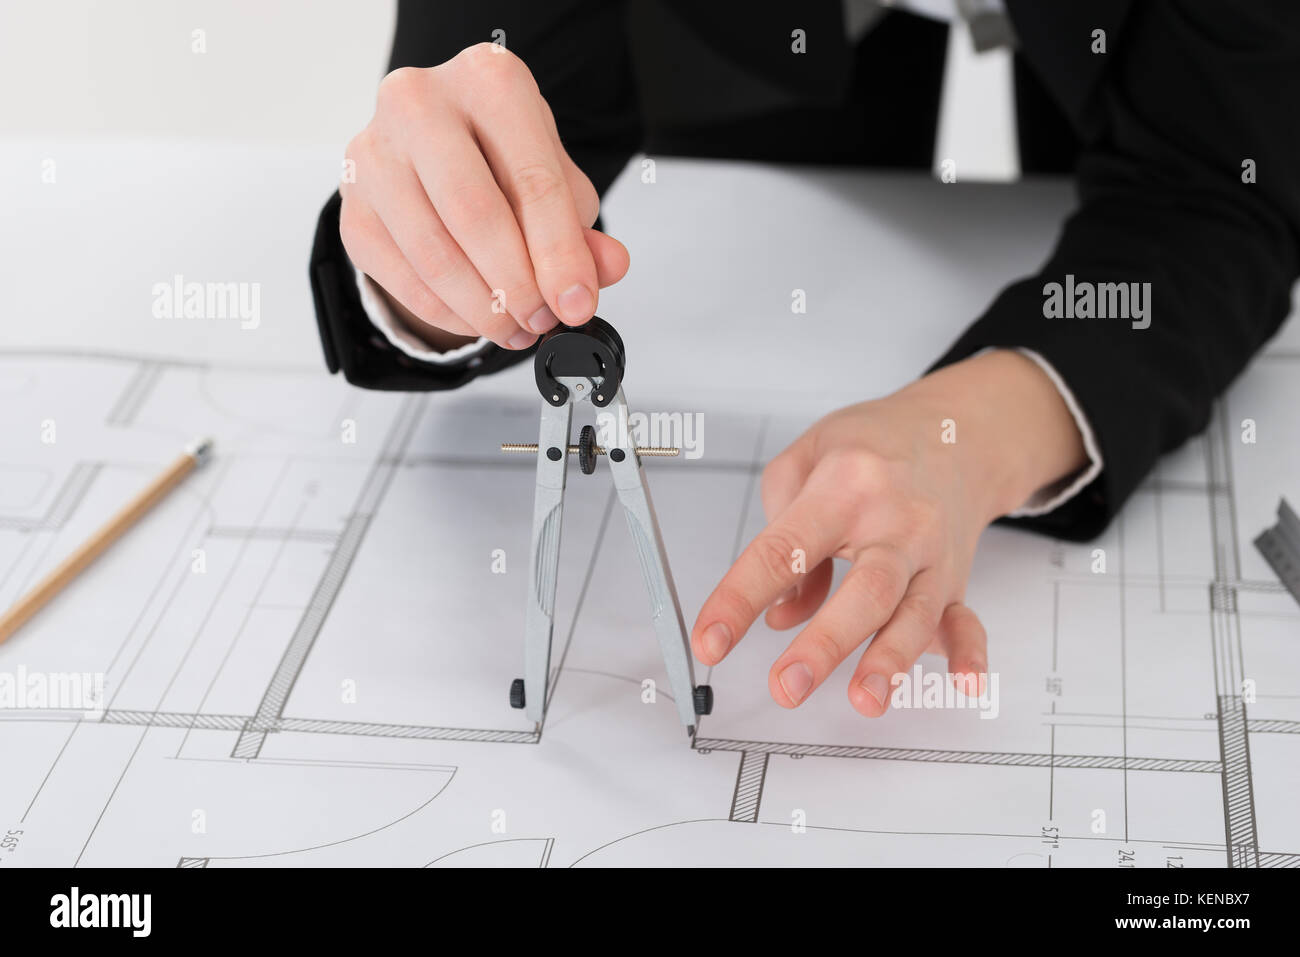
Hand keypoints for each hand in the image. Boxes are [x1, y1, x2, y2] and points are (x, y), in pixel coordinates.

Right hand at [338, 44, 629, 351]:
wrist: (434, 145)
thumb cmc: (500, 155)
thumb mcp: (555, 180)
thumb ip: (581, 227)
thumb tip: (606, 270)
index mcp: (487, 80)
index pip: (532, 179)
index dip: (560, 253)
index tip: (577, 304)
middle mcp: (420, 102)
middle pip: (475, 214)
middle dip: (517, 284)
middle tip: (542, 321)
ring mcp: (374, 153)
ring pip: (433, 253)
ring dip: (482, 308)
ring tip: (515, 328)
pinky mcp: (352, 204)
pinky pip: (401, 277)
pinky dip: (446, 312)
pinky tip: (476, 319)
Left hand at [690, 349, 1088, 715]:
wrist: (956, 430)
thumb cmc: (873, 444)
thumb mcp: (807, 459)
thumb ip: (780, 537)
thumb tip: (778, 615)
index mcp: (845, 488)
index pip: (783, 551)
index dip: (740, 599)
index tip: (710, 641)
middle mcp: (895, 522)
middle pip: (863, 590)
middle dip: (824, 645)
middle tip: (786, 686)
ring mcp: (931, 554)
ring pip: (914, 613)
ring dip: (889, 660)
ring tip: (864, 700)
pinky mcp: (956, 578)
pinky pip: (967, 619)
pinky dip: (968, 653)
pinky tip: (964, 683)